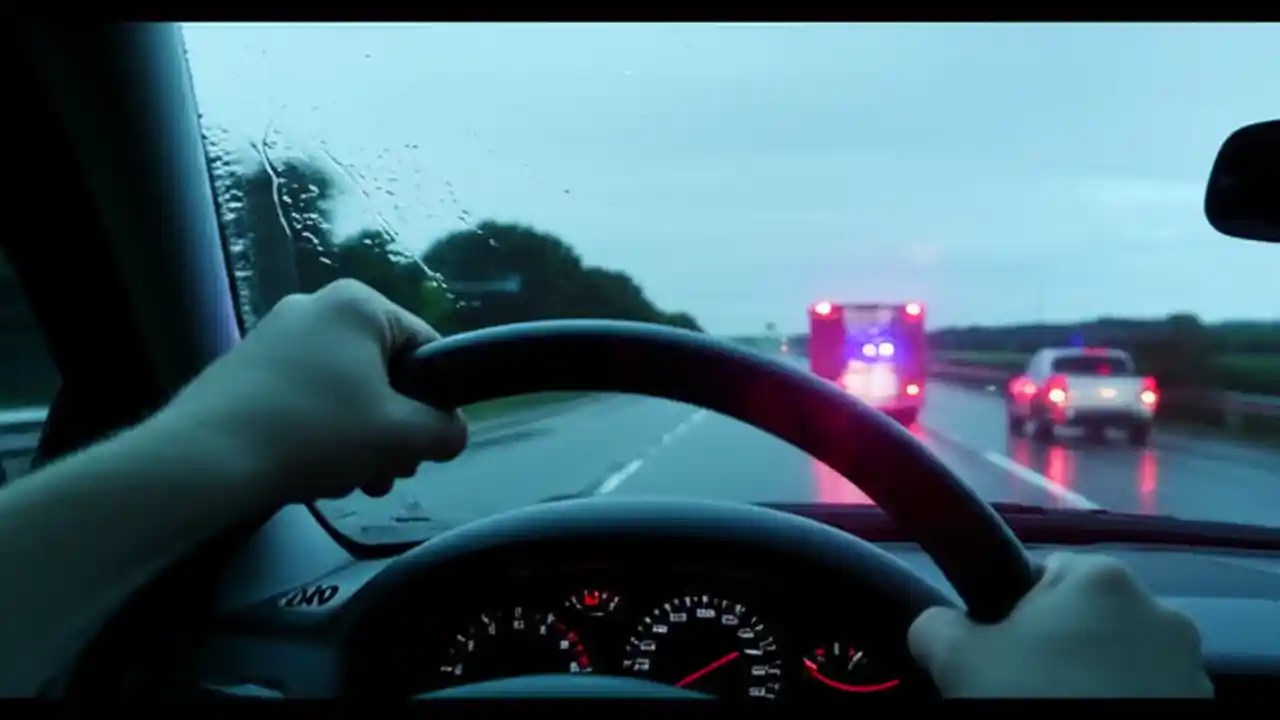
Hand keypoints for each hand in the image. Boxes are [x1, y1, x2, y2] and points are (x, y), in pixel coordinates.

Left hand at [152, 279, 466, 504]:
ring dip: (359, 440)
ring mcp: (273, 337)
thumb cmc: (313, 433)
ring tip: (348, 480)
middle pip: (384, 373)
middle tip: (387, 471)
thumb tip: (453, 432)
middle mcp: (314, 307)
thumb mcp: (400, 436)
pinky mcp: (244, 371)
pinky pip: (305, 400)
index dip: (438, 400)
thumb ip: (444, 431)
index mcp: (357, 304)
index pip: (427, 347)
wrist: (204, 460)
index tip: (427, 443)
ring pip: (345, 392)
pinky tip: (311, 473)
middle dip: (393, 429)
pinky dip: (319, 435)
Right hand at [908, 552, 1213, 697]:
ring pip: (1118, 659)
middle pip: (1084, 618)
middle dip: (1056, 648)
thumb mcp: (958, 659)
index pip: (1041, 576)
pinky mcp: (1202, 705)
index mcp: (1100, 576)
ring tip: (1062, 707)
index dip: (1012, 617)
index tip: (1001, 656)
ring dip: (1094, 678)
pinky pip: (1148, 692)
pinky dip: (1124, 701)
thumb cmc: (1031, 696)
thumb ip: (937, 624)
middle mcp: (1158, 608)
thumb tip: (938, 625)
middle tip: (1025, 687)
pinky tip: (1095, 718)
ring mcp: (1189, 663)